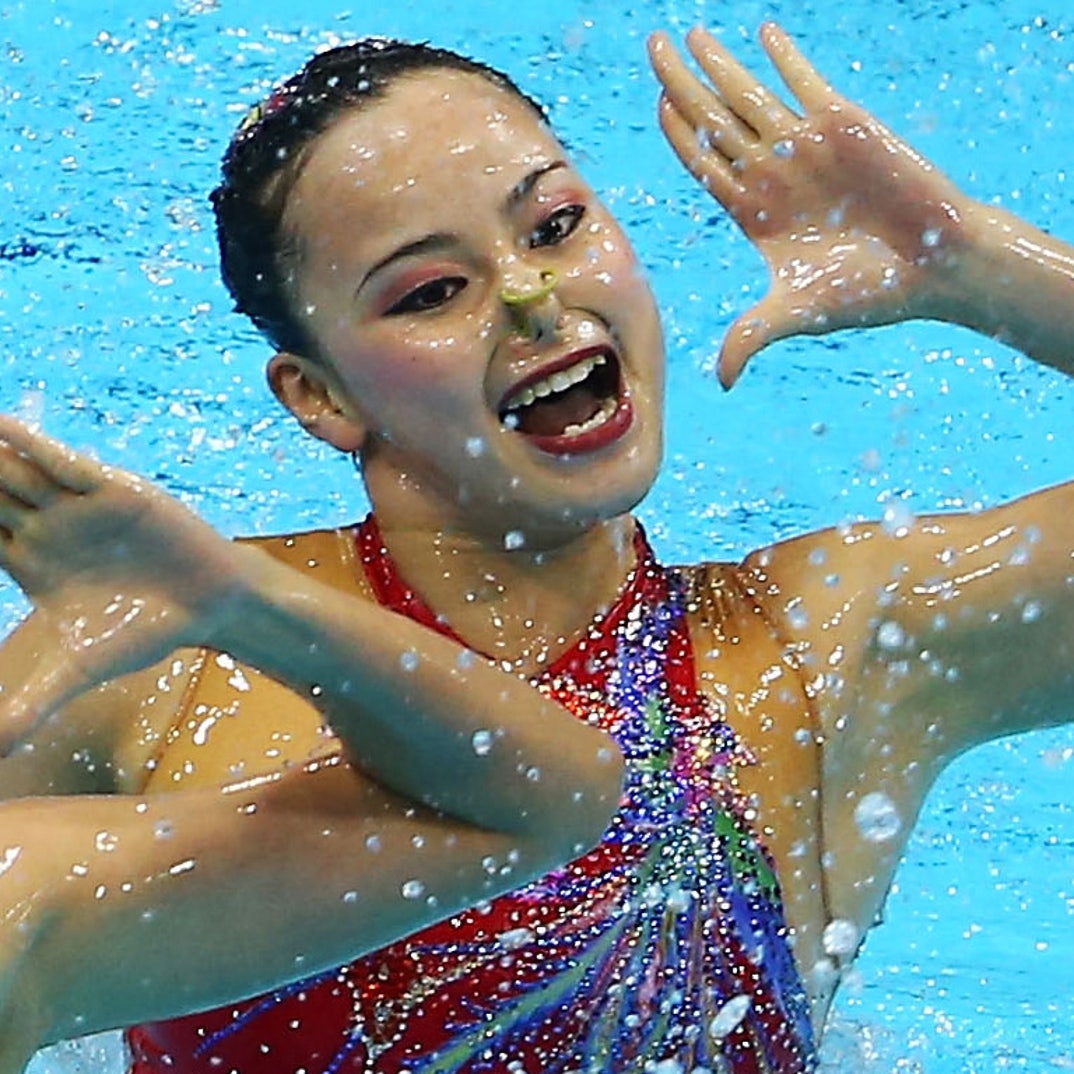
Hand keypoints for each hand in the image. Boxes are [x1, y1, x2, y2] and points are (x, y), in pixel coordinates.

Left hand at [0, 418, 249, 752]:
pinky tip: (4, 428)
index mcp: (26, 562)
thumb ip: (32, 703)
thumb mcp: (78, 669)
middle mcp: (46, 526)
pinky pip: (67, 465)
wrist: (207, 605)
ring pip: (17, 474)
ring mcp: (77, 505)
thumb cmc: (143, 631)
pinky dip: (36, 446)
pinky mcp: (113, 489)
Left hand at [649, 23, 967, 386]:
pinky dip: (783, 59)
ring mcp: (805, 147)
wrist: (934, 267)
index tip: (656, 103)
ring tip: (690, 34)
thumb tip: (719, 382)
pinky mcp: (845, 126)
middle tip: (653, 46)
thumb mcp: (797, 314)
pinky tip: (760, 34)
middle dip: (681, 83)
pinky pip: (805, 84)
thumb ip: (751, 336)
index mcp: (754, 213)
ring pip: (750, 96)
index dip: (678, 134)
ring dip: (720, 64)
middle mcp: (773, 174)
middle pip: (714, 120)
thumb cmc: (867, 293)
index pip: (704, 164)